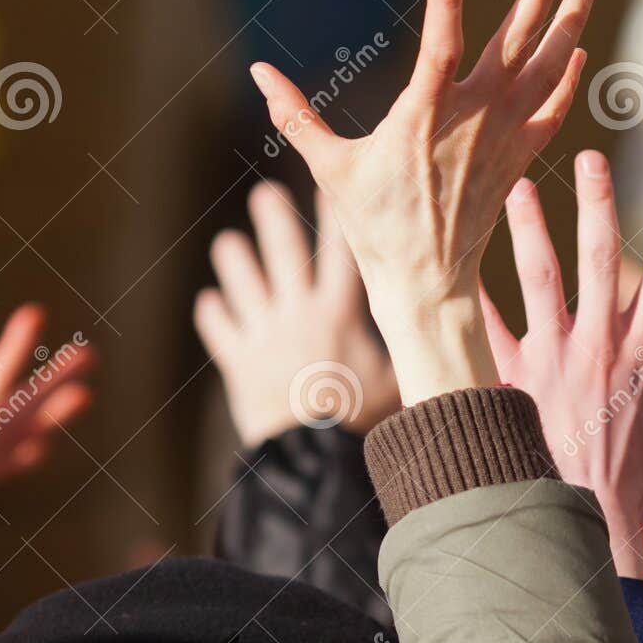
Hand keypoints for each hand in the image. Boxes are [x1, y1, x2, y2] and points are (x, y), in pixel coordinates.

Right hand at [0, 305, 93, 621]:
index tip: (36, 313)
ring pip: (34, 426)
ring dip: (59, 408)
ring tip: (88, 392)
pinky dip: (33, 446)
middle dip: (59, 375)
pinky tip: (44, 447)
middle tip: (91, 352)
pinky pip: (18, 456)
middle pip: (31, 400)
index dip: (16, 344)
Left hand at [196, 181, 398, 445]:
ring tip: (228, 242)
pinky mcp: (239, 361)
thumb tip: (432, 333)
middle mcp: (299, 313)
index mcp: (339, 312)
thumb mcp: (393, 381)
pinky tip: (210, 303)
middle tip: (265, 193)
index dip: (333, 217)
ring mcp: (265, 334)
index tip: (328, 188)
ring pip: (242, 282)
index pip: (339, 252)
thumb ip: (400, 350)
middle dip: (274, 217)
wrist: (312, 454)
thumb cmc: (360, 420)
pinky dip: (214, 314)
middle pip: (283, 252)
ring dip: (234, 259)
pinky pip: (220, 328)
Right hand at [249, 0, 595, 403]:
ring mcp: (502, 139)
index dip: (446, 0)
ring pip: (547, 71)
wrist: (427, 281)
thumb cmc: (374, 224)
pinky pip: (553, 111)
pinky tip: (580, 48)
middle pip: (514, 45)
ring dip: (568, 24)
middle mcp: (472, 122)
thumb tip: (256, 71)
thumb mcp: (329, 168)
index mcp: (423, 118)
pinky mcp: (518, 159)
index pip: (439, 47)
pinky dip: (569, 80)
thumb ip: (295, 116)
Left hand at [479, 153, 642, 578]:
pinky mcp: (514, 380)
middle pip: (603, 260)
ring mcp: (555, 360)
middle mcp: (602, 347)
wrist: (584, 522)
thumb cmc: (636, 483)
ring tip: (516, 185)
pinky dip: (471, 293)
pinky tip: (453, 257)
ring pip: (541, 278)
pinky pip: (488, 327)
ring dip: (530, 227)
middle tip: (591, 158)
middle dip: (599, 204)